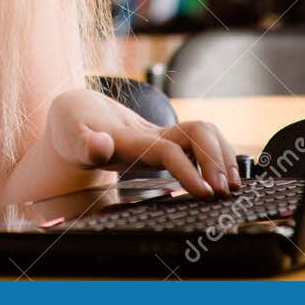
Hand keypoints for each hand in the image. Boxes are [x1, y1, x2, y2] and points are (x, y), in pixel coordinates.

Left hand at [46, 87, 238, 197]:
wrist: (78, 111)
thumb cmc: (75, 128)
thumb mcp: (73, 139)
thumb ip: (86, 145)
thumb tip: (101, 145)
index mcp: (132, 137)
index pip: (170, 150)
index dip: (189, 170)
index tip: (206, 192)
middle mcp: (153, 132)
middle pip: (198, 132)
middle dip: (217, 158)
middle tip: (225, 192)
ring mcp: (163, 135)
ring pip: (205, 133)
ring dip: (223, 156)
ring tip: (232, 187)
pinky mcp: (168, 141)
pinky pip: (202, 141)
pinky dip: (219, 156)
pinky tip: (226, 177)